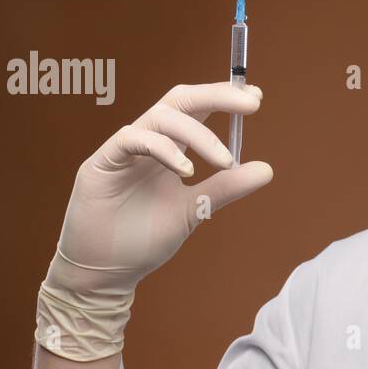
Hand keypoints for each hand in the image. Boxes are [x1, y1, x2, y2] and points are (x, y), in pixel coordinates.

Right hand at [36, 82, 271, 360]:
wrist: (105, 272)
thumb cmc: (142, 239)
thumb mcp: (194, 209)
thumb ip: (225, 188)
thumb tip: (267, 169)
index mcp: (168, 149)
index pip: (195, 110)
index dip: (222, 97)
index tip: (256, 97)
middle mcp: (146, 142)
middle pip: (179, 102)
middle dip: (216, 96)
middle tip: (251, 103)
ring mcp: (122, 151)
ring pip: (160, 117)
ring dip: (199, 133)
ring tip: (224, 161)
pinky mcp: (100, 164)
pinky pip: (132, 140)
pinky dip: (163, 149)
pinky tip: (185, 170)